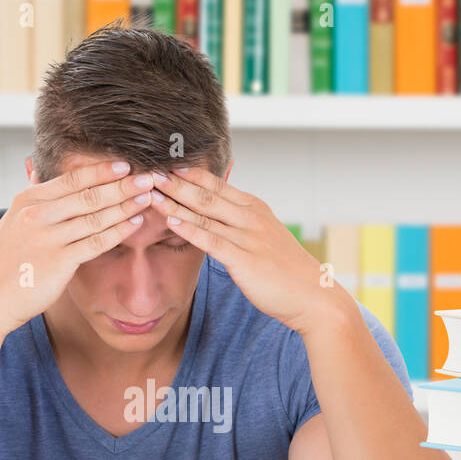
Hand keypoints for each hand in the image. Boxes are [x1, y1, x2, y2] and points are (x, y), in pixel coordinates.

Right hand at [0, 159, 156, 335]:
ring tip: (147, 197)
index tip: (125, 163)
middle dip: (122, 185)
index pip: (71, 179)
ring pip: (96, 217)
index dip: (101, 171)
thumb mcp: (11, 222)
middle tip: (147, 176)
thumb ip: (30, 197)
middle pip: (88, 194)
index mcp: (27, 200)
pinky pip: (96, 242)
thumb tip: (33, 170)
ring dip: (126, 205)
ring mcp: (47, 238)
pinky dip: (118, 231)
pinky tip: (134, 223)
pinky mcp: (59, 262)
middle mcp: (36, 214)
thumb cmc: (6, 263)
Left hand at [149, 167, 346, 333]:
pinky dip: (188, 228)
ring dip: (174, 201)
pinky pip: (211, 240)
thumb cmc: (285, 271)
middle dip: (175, 181)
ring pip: (204, 213)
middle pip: (206, 193)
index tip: (163, 163)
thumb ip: (241, 221)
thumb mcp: (264, 236)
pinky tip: (170, 219)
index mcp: (254, 207)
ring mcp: (248, 237)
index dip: (189, 173)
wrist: (313, 297)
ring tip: (149, 190)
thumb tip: (218, 212)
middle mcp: (251, 216)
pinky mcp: (244, 259)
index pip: (216, 184)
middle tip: (147, 169)